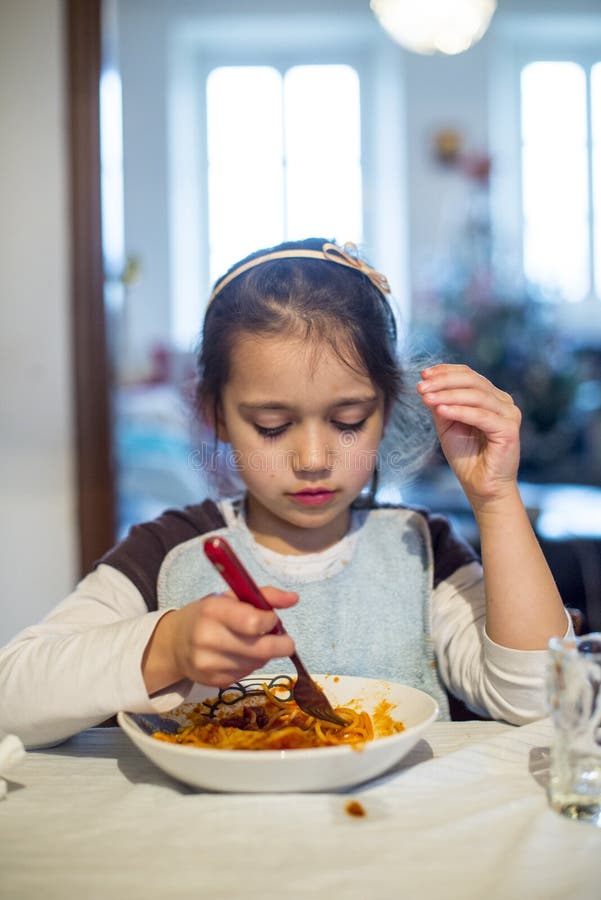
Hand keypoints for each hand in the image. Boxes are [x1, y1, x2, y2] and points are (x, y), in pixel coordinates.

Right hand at [142, 587, 297, 693]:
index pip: (253, 622)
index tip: (273, 619)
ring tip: (256, 643)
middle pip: (260, 649)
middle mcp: (207, 638)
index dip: (271, 622)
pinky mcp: (212, 682)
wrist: (175, 642)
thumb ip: (264, 595)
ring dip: (265, 655)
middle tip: (286, 641)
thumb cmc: (208, 614)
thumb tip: (294, 599)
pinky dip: (252, 665)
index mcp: (212, 610)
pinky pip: (246, 675)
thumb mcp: (231, 597)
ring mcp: (208, 663)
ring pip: (256, 664)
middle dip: (281, 645)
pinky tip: (242, 655)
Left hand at [417, 364, 521, 507]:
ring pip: (476, 396)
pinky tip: (441, 410)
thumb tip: (426, 383)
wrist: (481, 487)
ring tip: (426, 398)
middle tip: (421, 386)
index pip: (469, 375)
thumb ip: (441, 404)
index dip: (445, 371)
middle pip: (472, 381)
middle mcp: (503, 402)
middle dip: (443, 381)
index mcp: (491, 397)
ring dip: (447, 394)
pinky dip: (459, 411)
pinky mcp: (509, 430)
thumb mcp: (448, 425)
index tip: (423, 374)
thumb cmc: (467, 457)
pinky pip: (481, 416)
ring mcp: (509, 414)